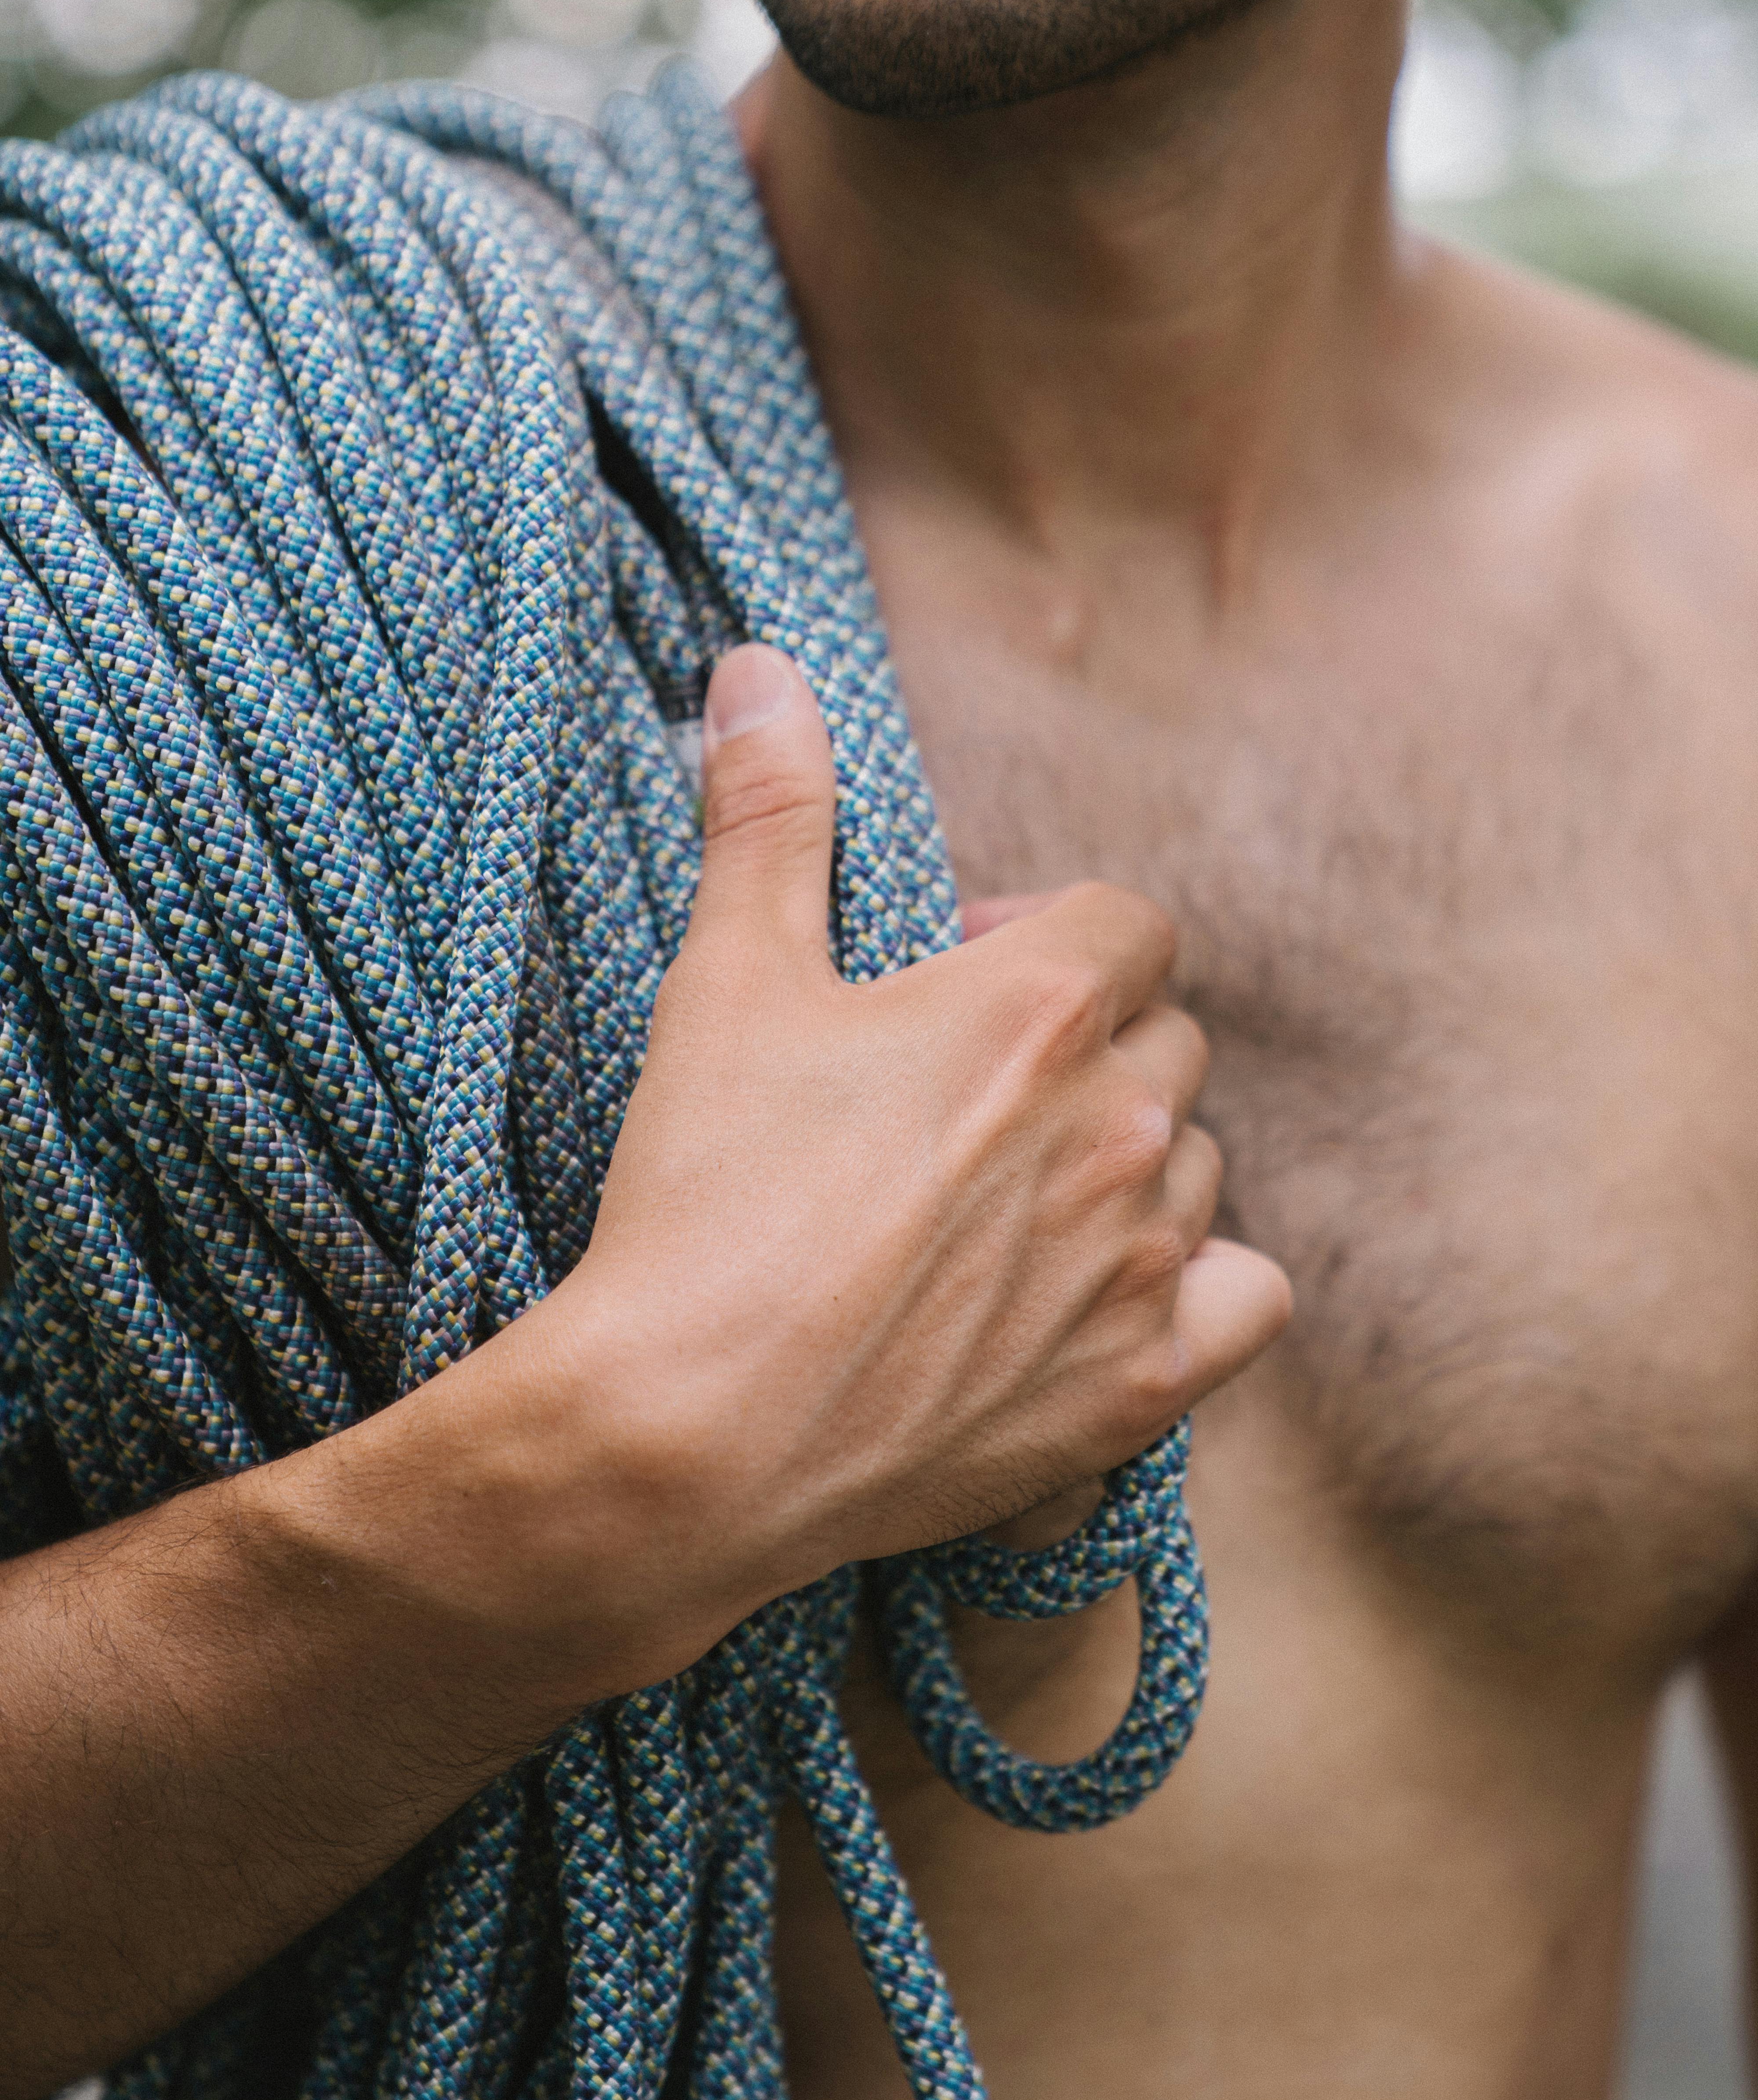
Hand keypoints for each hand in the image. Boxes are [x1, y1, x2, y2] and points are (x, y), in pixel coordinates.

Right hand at [499, 645, 1290, 1691]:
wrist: (691, 1430)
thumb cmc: (708, 1197)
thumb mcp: (729, 980)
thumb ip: (771, 816)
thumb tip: (763, 668)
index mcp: (1042, 1008)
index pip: (1130, 923)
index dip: (1048, 938)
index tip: (958, 981)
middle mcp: (1123, 1122)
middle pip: (1168, 1039)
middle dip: (1090, 1046)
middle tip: (968, 1096)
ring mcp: (1143, 1259)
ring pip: (1197, 1164)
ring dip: (1130, 1162)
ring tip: (1014, 1201)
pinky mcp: (1142, 1382)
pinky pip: (1248, 1298)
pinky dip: (1198, 1287)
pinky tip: (1108, 1295)